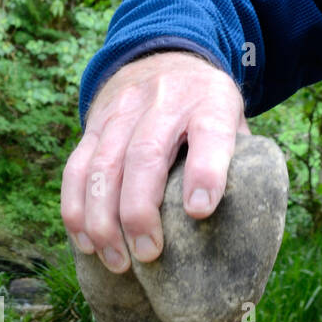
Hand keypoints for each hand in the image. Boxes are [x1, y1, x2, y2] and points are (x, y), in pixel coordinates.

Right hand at [61, 50, 247, 272]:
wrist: (160, 60)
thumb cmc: (204, 110)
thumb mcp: (232, 120)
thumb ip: (238, 160)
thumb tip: (244, 226)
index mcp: (209, 102)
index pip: (209, 132)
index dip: (205, 171)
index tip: (200, 210)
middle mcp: (163, 103)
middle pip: (144, 155)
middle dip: (140, 211)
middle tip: (148, 254)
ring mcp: (121, 112)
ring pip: (103, 167)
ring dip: (103, 221)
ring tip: (117, 261)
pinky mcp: (92, 126)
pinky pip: (76, 170)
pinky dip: (76, 210)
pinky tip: (86, 242)